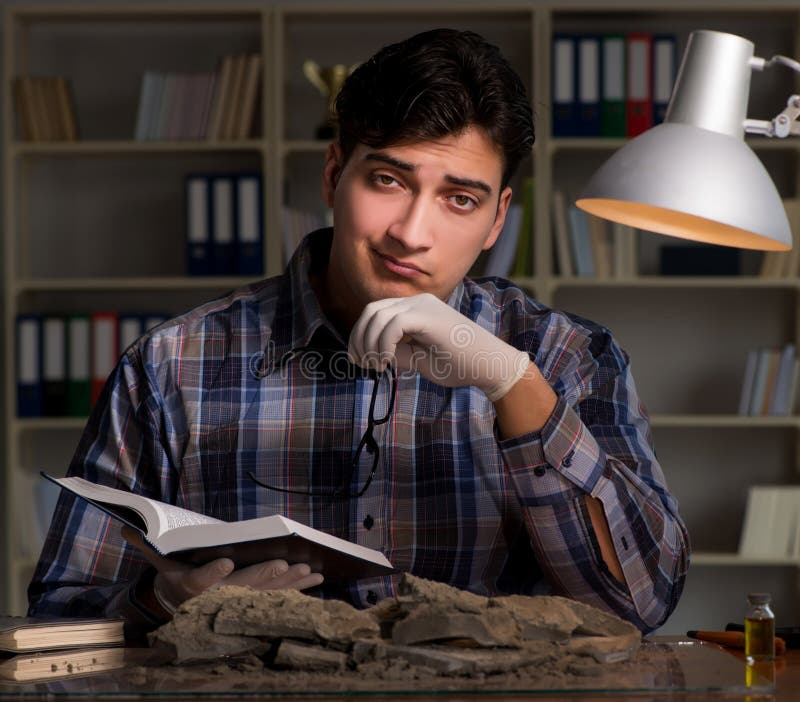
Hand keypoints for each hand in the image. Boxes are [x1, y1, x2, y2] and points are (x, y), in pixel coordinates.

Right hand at [122, 526, 323, 613]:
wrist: (185, 604)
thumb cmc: (177, 573)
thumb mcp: (160, 560)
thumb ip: (146, 544)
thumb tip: (126, 526)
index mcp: (193, 586)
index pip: (201, 582)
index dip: (213, 573)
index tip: (226, 560)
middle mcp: (218, 597)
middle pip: (242, 588)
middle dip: (263, 576)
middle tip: (283, 563)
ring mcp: (240, 601)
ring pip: (266, 593)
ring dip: (288, 583)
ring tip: (308, 570)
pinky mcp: (257, 601)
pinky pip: (280, 597)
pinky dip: (299, 589)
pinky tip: (318, 579)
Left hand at [349, 293, 530, 401]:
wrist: (490, 366)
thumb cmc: (459, 364)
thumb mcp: (418, 359)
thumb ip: (396, 352)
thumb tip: (370, 354)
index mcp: (415, 308)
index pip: (376, 313)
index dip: (360, 336)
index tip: (361, 361)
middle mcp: (418, 301)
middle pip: (371, 311)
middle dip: (359, 338)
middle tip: (362, 364)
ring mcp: (423, 305)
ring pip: (378, 316)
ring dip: (369, 344)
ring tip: (378, 367)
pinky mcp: (428, 316)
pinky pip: (393, 325)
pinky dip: (383, 345)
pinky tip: (387, 363)